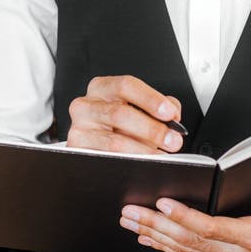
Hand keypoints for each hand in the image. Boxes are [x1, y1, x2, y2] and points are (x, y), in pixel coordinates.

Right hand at [67, 75, 184, 154]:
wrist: (97, 143)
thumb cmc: (120, 123)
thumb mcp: (139, 108)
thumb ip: (159, 107)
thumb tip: (173, 117)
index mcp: (102, 87)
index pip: (126, 85)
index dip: (150, 99)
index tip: (170, 113)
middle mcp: (86, 105)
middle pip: (119, 113)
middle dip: (151, 129)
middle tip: (172, 140)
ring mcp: (78, 129)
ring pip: (113, 141)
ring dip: (142, 150)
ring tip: (161, 156)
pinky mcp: (77, 152)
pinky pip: (104, 159)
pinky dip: (126, 164)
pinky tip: (141, 165)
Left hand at [120, 156, 250, 251]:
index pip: (211, 227)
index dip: (185, 216)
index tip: (164, 203)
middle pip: (188, 240)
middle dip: (157, 224)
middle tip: (133, 210)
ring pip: (183, 250)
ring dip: (155, 234)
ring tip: (132, 220)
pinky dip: (165, 245)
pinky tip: (149, 236)